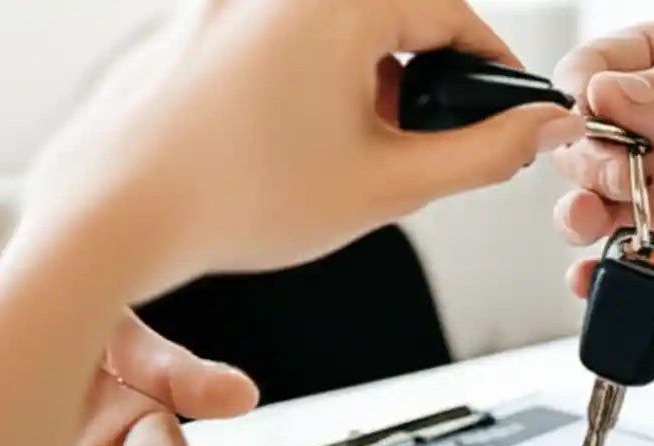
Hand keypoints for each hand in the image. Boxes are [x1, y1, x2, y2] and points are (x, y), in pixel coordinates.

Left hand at [22, 0, 585, 300]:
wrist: (115, 217)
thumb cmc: (231, 198)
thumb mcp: (390, 183)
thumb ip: (485, 154)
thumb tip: (538, 130)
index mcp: (335, 4)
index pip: (451, 13)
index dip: (493, 67)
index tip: (511, 104)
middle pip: (396, 16)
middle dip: (430, 79)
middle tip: (439, 142)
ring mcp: (236, 5)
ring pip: (343, 29)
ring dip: (376, 82)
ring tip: (369, 153)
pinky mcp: (207, 30)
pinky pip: (291, 40)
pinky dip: (323, 81)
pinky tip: (315, 142)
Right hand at [550, 22, 653, 295]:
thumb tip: (610, 96)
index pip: (596, 73)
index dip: (582, 91)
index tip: (592, 108)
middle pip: (584, 145)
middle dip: (583, 157)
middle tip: (613, 165)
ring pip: (594, 207)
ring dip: (579, 214)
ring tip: (592, 217)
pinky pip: (636, 266)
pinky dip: (606, 277)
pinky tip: (599, 276)